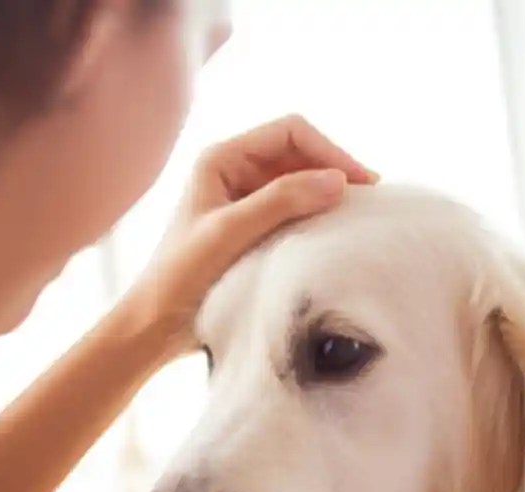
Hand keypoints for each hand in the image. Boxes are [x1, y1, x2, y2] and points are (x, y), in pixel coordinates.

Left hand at [123, 114, 376, 357]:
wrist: (155, 325)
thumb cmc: (181, 277)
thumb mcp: (229, 234)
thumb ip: (280, 202)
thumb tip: (338, 181)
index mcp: (221, 158)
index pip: (290, 132)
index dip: (329, 151)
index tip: (359, 184)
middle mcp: (234, 172)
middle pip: (299, 154)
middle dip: (333, 170)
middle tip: (369, 200)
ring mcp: (244, 200)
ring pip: (299, 182)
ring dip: (327, 194)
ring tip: (356, 216)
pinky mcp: (252, 228)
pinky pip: (294, 210)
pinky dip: (317, 216)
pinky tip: (335, 234)